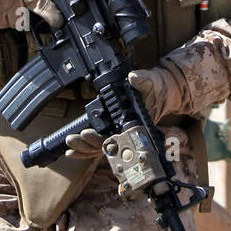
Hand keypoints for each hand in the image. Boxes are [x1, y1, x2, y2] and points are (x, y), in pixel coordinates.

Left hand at [62, 66, 183, 159]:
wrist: (161, 93)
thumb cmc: (156, 90)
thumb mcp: (150, 82)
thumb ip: (143, 80)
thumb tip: (133, 78)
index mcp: (135, 126)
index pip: (115, 138)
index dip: (99, 139)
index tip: (86, 133)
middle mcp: (127, 134)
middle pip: (104, 147)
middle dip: (86, 146)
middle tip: (72, 139)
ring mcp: (120, 135)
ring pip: (100, 149)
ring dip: (84, 149)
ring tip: (69, 145)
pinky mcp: (115, 132)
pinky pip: (100, 145)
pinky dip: (86, 149)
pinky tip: (72, 152)